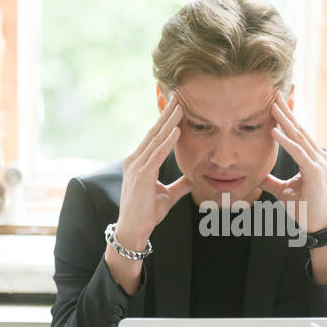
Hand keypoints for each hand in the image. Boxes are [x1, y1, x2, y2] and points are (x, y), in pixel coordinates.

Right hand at [114, 94, 192, 249]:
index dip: (166, 121)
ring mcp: (137, 166)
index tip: (176, 107)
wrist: (133, 230)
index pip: (154, 137)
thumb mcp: (167, 195)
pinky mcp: (142, 175)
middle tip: (178, 96)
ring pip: (156, 139)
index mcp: (140, 162)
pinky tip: (177, 130)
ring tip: (181, 107)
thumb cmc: (147, 213)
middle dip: (167, 114)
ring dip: (170, 122)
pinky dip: (167, 142)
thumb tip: (193, 178)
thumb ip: (179, 185)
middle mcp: (135, 160)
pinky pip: (157, 154)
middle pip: (154, 131)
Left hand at [261, 93, 326, 233]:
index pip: (298, 134)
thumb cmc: (305, 210)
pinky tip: (274, 132)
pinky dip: (286, 142)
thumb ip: (272, 182)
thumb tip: (258, 176)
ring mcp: (319, 163)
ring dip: (284, 121)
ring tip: (271, 106)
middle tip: (274, 94)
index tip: (275, 103)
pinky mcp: (315, 172)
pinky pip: (298, 153)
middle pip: (299, 129)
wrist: (319, 227)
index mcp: (314, 159)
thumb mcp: (284, 192)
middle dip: (285, 111)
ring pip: (299, 137)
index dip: (287, 118)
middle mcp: (319, 157)